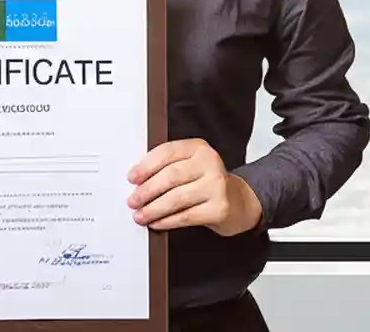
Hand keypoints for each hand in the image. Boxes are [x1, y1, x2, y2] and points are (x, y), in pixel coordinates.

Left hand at [126, 138, 262, 236]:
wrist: (237, 201)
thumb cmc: (206, 182)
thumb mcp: (190, 166)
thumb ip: (168, 167)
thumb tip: (137, 181)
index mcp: (198, 147)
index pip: (167, 152)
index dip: (146, 166)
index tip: (132, 178)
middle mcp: (210, 162)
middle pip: (171, 176)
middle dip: (147, 191)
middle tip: (133, 201)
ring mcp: (217, 185)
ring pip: (177, 198)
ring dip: (154, 209)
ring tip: (140, 215)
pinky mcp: (220, 208)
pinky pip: (186, 216)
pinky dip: (167, 221)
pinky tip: (157, 223)